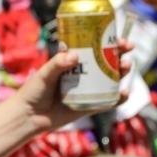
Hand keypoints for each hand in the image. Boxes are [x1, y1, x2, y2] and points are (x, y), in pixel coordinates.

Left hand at [12, 40, 133, 134]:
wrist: (28, 118)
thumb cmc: (33, 91)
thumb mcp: (44, 74)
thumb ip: (57, 64)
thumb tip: (75, 55)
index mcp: (72, 62)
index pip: (94, 47)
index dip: (108, 42)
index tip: (119, 38)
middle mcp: (83, 74)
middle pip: (106, 62)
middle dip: (120, 55)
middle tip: (127, 50)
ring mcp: (87, 90)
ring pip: (110, 80)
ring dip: (121, 73)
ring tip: (126, 67)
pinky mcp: (89, 107)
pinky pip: (107, 102)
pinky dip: (117, 98)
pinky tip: (124, 93)